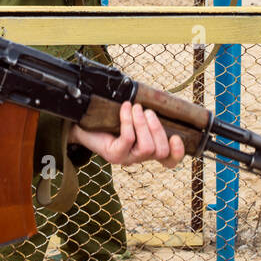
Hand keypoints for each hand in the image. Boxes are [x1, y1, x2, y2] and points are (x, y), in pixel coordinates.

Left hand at [68, 101, 185, 167]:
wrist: (82, 124)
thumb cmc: (109, 119)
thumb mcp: (131, 117)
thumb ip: (145, 114)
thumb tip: (158, 99)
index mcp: (147, 149)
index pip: (168, 160)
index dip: (177, 152)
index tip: (176, 137)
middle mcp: (139, 157)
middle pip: (161, 151)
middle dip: (157, 128)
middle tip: (147, 111)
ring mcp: (127, 158)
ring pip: (147, 147)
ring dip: (143, 124)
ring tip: (136, 108)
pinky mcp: (115, 155)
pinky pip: (128, 139)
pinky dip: (128, 121)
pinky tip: (125, 108)